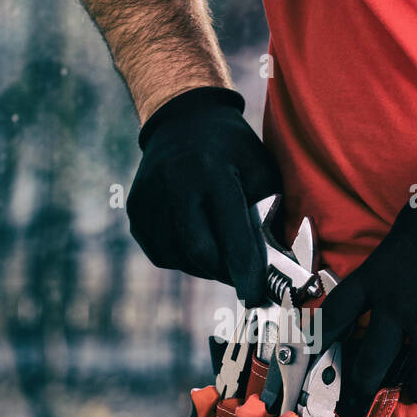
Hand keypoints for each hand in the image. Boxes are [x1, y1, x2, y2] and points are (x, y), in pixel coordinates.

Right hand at [127, 87, 280, 305]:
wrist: (183, 119)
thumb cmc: (233, 149)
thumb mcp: (261, 170)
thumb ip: (269, 213)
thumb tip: (280, 265)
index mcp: (213, 172)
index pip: (231, 235)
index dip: (246, 273)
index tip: (257, 297)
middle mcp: (175, 184)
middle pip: (201, 254)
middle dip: (226, 273)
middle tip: (243, 276)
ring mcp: (150, 198)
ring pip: (181, 259)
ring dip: (205, 266)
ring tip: (221, 248)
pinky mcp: (136, 211)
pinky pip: (162, 254)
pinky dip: (184, 258)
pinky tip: (197, 237)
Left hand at [320, 133, 416, 405]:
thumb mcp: (401, 233)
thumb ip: (391, 264)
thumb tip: (395, 278)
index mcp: (376, 278)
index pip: (336, 315)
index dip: (322, 336)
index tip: (314, 351)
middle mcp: (397, 308)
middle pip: (369, 364)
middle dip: (360, 391)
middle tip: (354, 409)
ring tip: (416, 395)